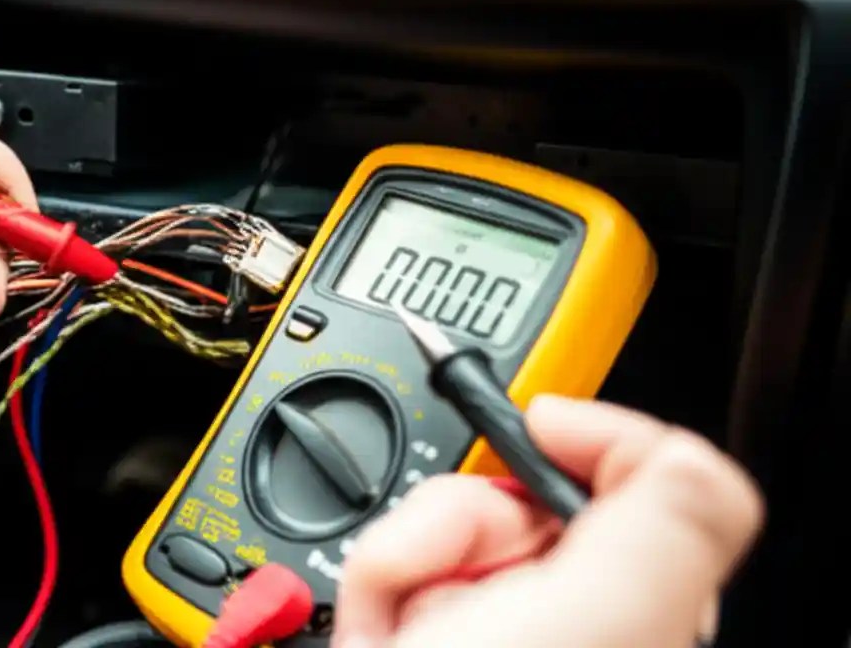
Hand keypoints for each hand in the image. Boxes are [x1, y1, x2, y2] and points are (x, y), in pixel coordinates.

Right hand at [334, 397, 763, 647]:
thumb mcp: (612, 620)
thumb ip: (675, 510)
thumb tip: (626, 432)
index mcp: (656, 614)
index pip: (656, 479)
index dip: (598, 440)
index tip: (542, 431)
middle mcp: (588, 623)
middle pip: (538, 498)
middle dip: (474, 525)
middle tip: (464, 583)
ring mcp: (506, 630)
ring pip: (458, 525)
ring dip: (412, 563)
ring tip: (409, 632)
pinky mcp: (438, 634)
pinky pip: (404, 566)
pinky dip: (381, 588)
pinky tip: (386, 639)